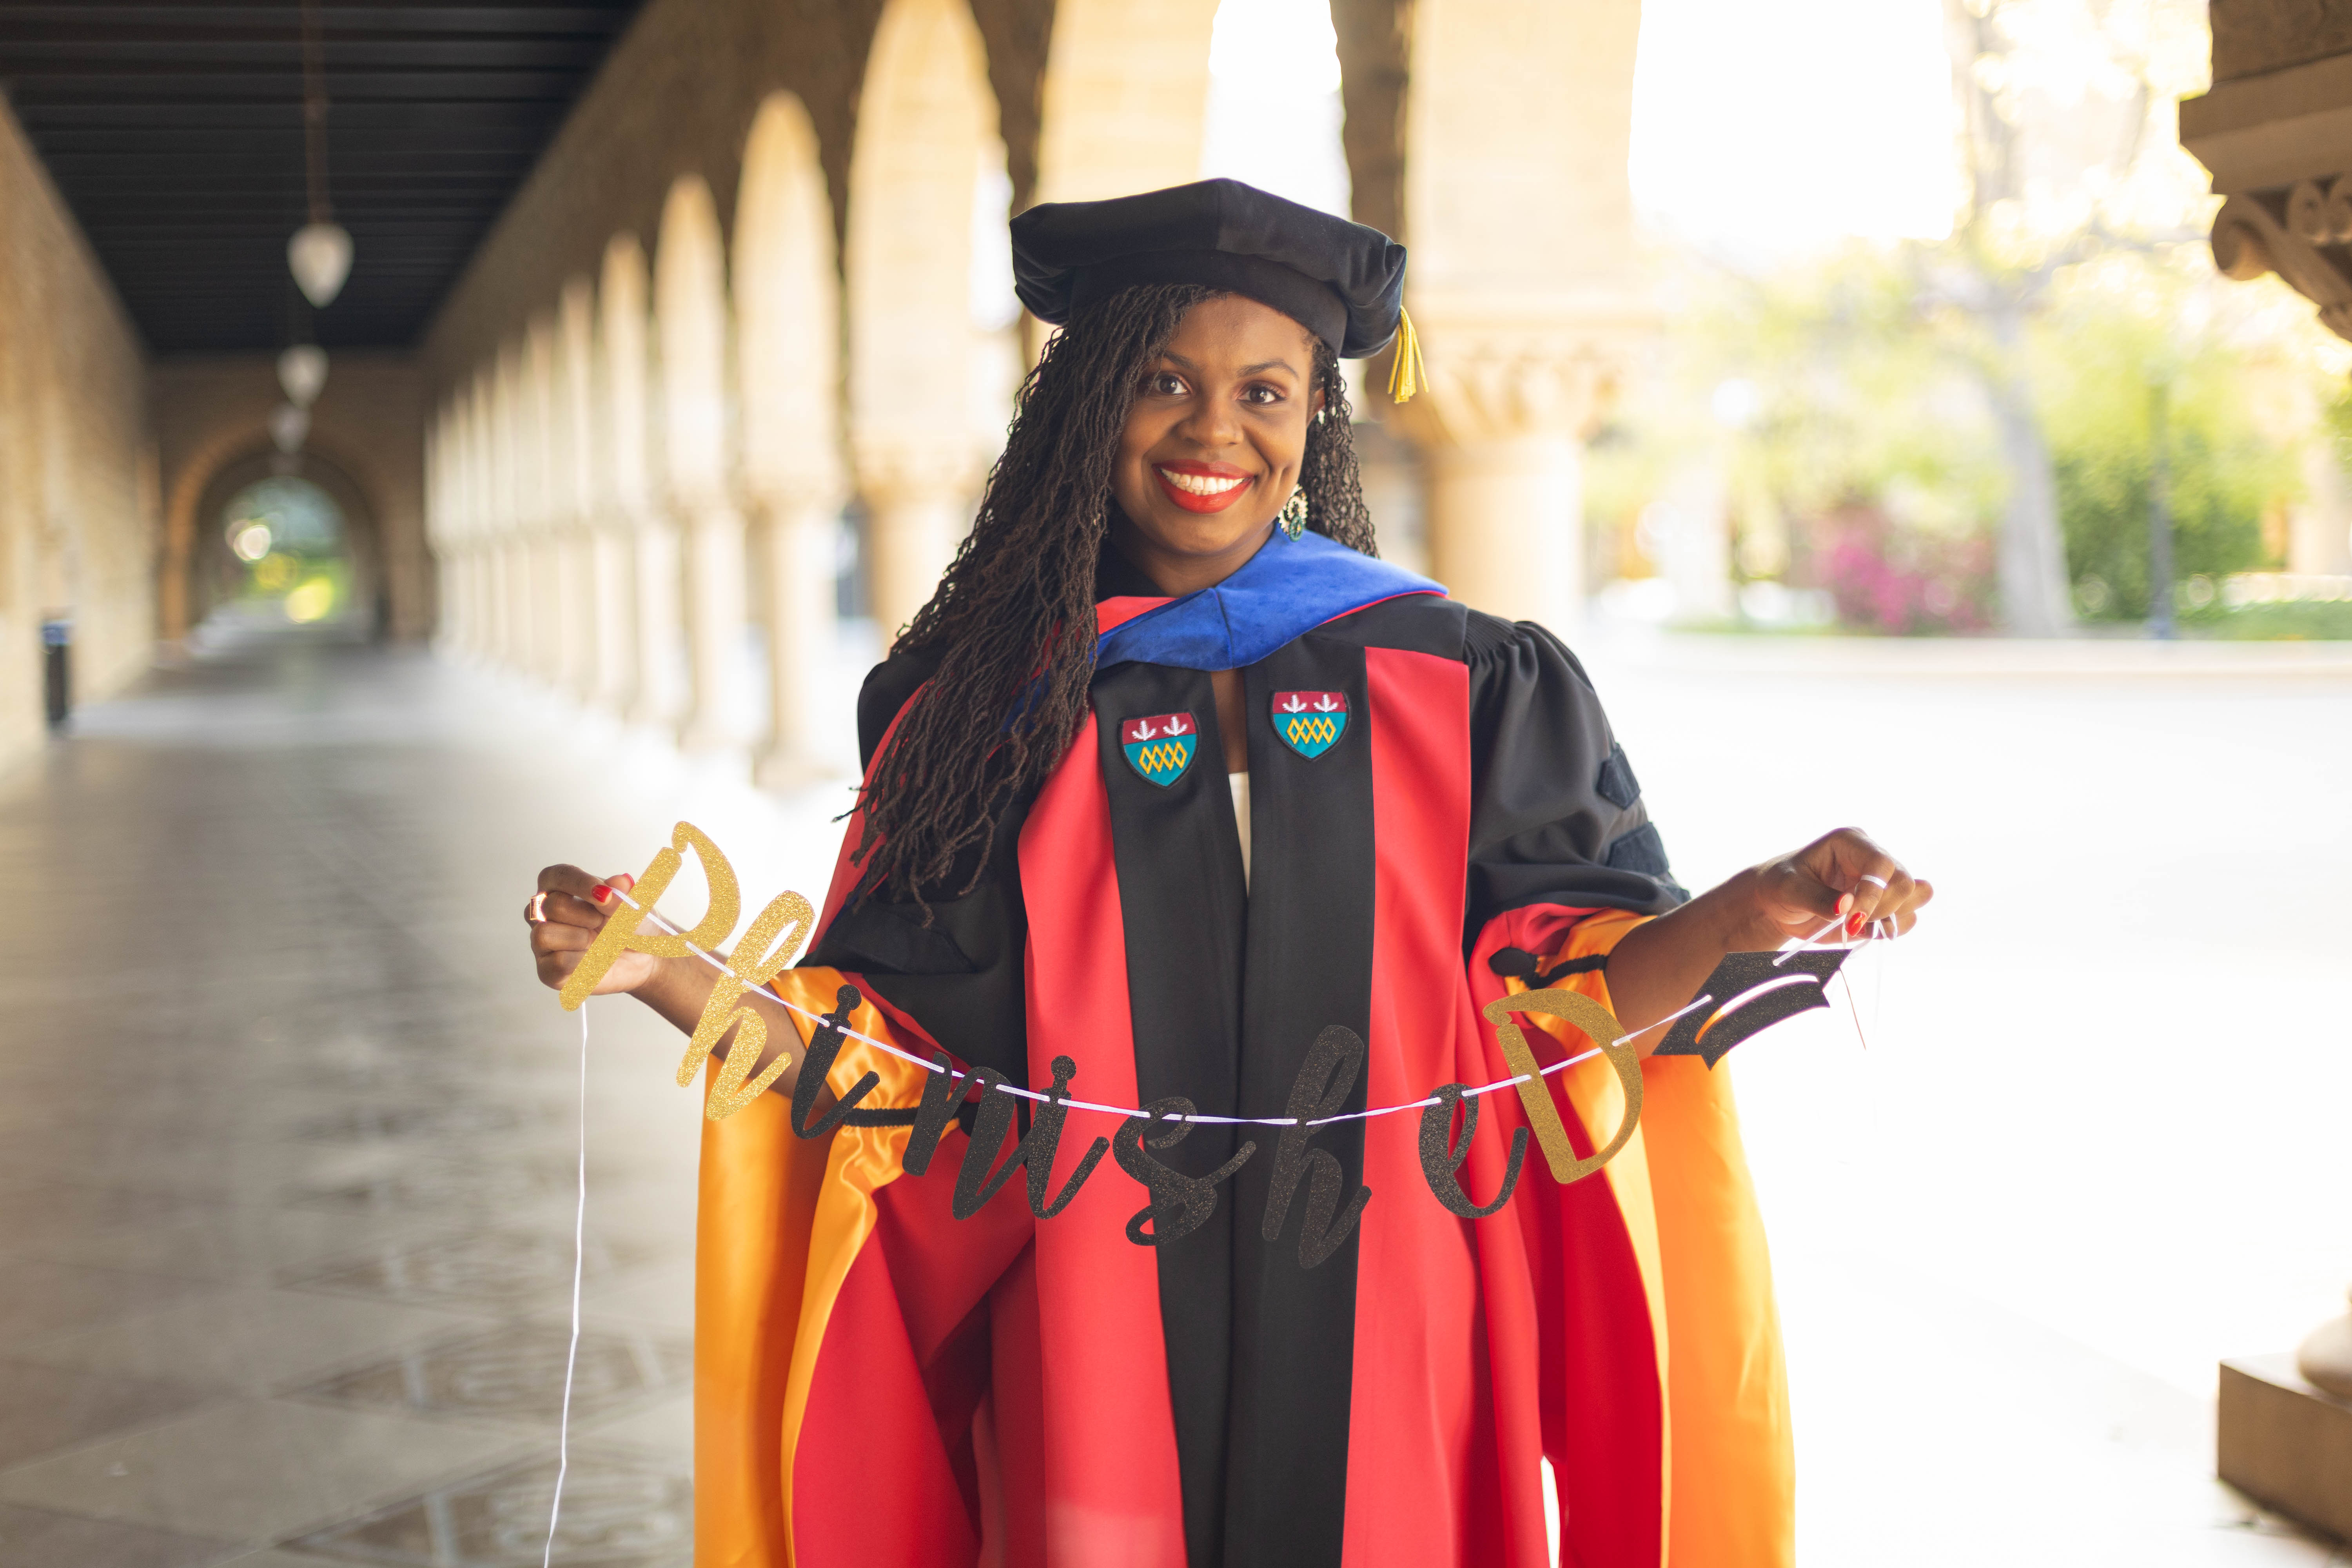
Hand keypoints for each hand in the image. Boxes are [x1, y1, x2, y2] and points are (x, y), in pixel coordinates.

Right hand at [526, 865, 658, 994]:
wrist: (645, 960)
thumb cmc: (631, 927)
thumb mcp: (632, 908)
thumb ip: (623, 895)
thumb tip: (618, 882)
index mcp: (562, 889)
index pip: (557, 876)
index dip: (579, 883)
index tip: (605, 893)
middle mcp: (546, 914)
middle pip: (552, 905)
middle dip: (587, 915)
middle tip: (604, 923)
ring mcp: (543, 943)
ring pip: (545, 934)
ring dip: (582, 938)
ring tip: (600, 943)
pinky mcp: (548, 971)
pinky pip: (557, 962)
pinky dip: (585, 961)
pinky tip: (595, 960)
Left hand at [1743, 827, 1932, 949]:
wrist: (1780, 904)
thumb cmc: (1781, 887)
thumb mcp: (1790, 890)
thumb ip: (1817, 898)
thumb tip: (1847, 907)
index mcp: (1850, 842)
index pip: (1880, 864)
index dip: (1873, 893)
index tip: (1850, 919)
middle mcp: (1872, 857)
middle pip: (1905, 882)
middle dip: (1883, 909)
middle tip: (1851, 924)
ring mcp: (1883, 880)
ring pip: (1916, 896)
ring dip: (1892, 918)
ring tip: (1856, 925)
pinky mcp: (1886, 903)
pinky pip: (1908, 916)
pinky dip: (1892, 929)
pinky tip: (1863, 930)